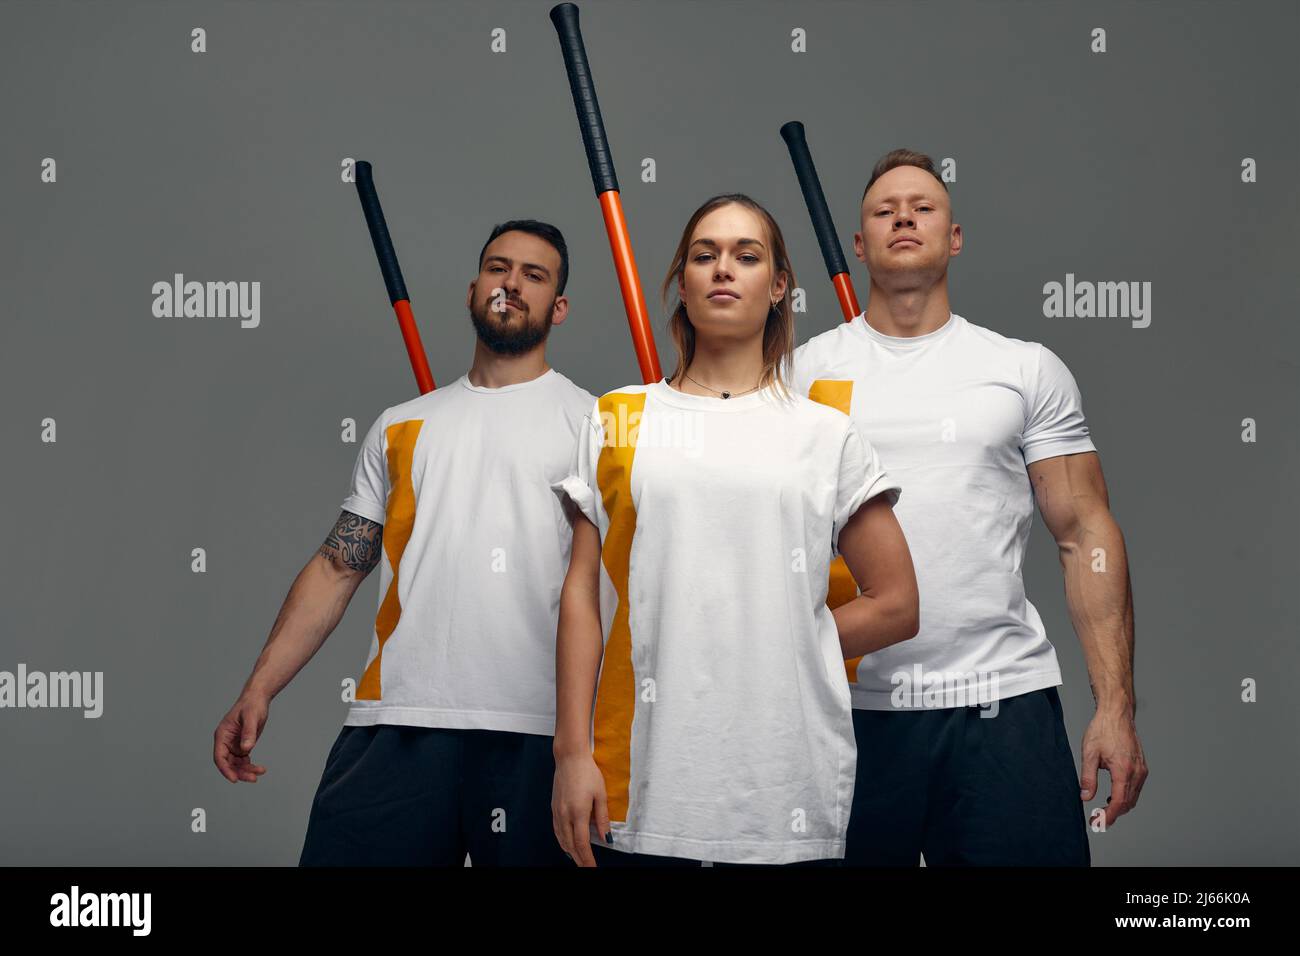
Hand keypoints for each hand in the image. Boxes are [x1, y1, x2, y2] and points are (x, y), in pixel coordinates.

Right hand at [213, 694, 269, 782]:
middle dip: (239, 772)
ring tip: (260, 772)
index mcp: (222, 735)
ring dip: (246, 771)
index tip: (234, 779)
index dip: (225, 769)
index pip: (219, 757)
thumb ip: (248, 733)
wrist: (258, 699)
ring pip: (237, 764)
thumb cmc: (252, 705)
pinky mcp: (243, 746)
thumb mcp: (251, 717)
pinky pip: (244, 760)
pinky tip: (260, 769)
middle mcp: (226, 742)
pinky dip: (250, 766)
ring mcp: (234, 745)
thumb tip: (246, 749)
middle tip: (253, 778)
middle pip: (228, 763)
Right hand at [552, 752, 609, 866]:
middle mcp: (565, 814)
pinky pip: (557, 830)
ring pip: (561, 839)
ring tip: (578, 859)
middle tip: (587, 867)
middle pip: (570, 845)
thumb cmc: (587, 772)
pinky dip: (562, 841)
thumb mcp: (601, 794)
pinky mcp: (554, 808)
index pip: (582, 843)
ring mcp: (557, 811)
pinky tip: (567, 843)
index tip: (592, 867)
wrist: (569, 758)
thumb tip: (607, 837)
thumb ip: (603, 818)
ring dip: (570, 851)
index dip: (587, 858)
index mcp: (578, 812)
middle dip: (578, 858)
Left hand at [1080, 707, 1147, 826]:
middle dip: (1114, 814)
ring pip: (1134, 797)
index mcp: (1124, 770)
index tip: (1099, 822)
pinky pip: (1136, 788)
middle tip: (1097, 819)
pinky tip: (1113, 795)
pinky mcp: (1142, 766)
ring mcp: (1142, 769)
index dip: (1109, 816)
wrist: (1117, 714)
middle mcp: (1137, 772)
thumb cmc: (1103, 730)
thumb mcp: (1089, 753)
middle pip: (1128, 803)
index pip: (1119, 802)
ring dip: (1120, 806)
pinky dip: (1126, 796)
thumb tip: (1085, 797)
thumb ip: (1088, 778)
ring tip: (1103, 809)